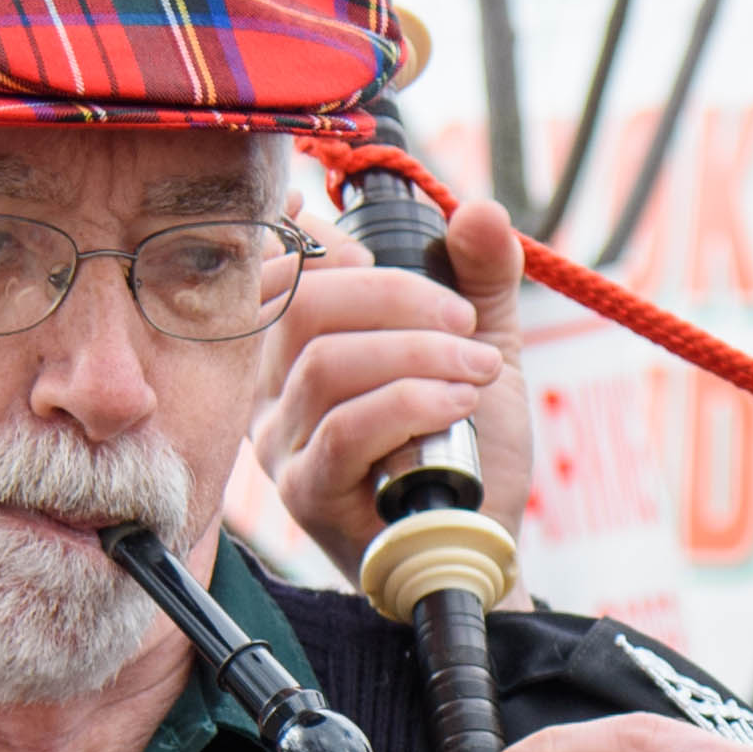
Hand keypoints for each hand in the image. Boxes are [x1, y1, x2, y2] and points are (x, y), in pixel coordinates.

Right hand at [253, 195, 533, 565]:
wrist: (480, 540)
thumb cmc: (465, 449)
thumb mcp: (481, 345)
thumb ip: (480, 277)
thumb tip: (479, 211)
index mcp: (296, 347)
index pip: (282, 269)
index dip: (338, 247)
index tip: (402, 266)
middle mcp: (272, 393)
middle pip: (304, 305)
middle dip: (399, 299)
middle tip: (465, 326)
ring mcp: (281, 446)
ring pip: (326, 364)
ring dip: (418, 355)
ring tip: (476, 373)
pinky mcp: (306, 494)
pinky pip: (342, 430)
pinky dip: (409, 404)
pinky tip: (456, 407)